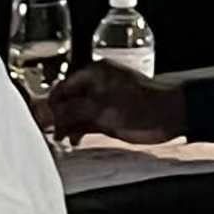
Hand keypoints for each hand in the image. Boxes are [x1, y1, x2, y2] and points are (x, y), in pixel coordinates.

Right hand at [44, 63, 182, 144]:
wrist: (172, 115)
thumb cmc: (141, 107)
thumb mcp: (100, 109)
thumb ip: (71, 112)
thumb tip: (49, 115)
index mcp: (94, 73)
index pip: (62, 88)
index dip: (51, 105)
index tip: (42, 121)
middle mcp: (99, 83)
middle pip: (69, 100)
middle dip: (59, 116)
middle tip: (49, 133)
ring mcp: (106, 99)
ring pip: (79, 112)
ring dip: (69, 125)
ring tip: (62, 139)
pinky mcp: (114, 114)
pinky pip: (91, 120)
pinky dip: (81, 129)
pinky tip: (75, 139)